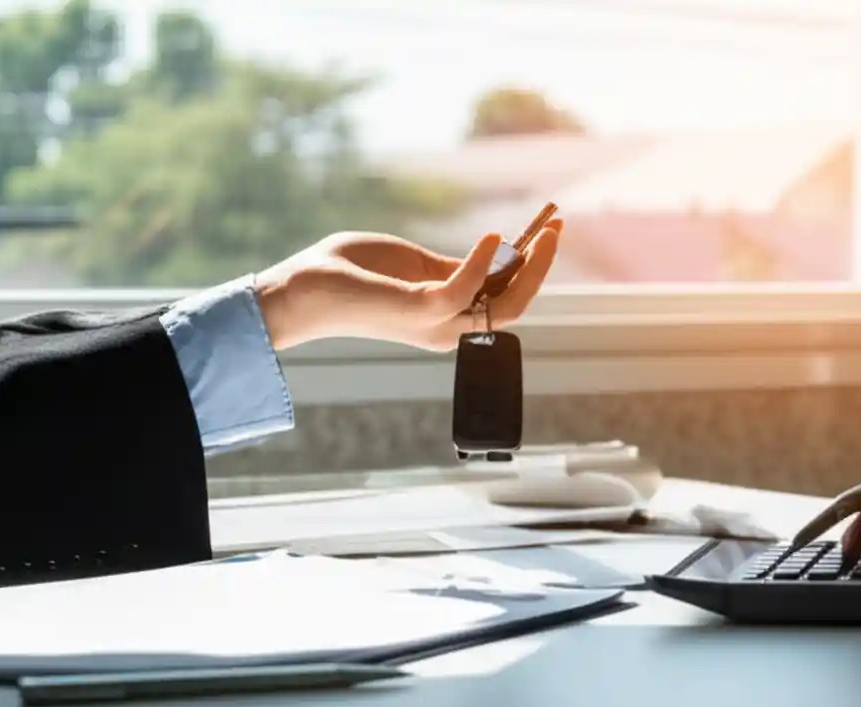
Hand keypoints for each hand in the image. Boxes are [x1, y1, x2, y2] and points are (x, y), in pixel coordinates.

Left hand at [254, 220, 560, 350]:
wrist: (302, 287)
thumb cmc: (351, 272)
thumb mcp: (414, 264)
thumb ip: (454, 265)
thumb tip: (497, 255)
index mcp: (448, 315)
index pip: (505, 294)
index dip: (533, 262)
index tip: (550, 226)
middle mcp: (448, 327)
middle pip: (516, 303)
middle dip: (543, 264)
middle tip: (559, 225)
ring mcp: (436, 322)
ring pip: (506, 304)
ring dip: (531, 265)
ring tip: (546, 229)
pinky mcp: (420, 309)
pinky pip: (467, 288)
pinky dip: (485, 260)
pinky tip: (496, 235)